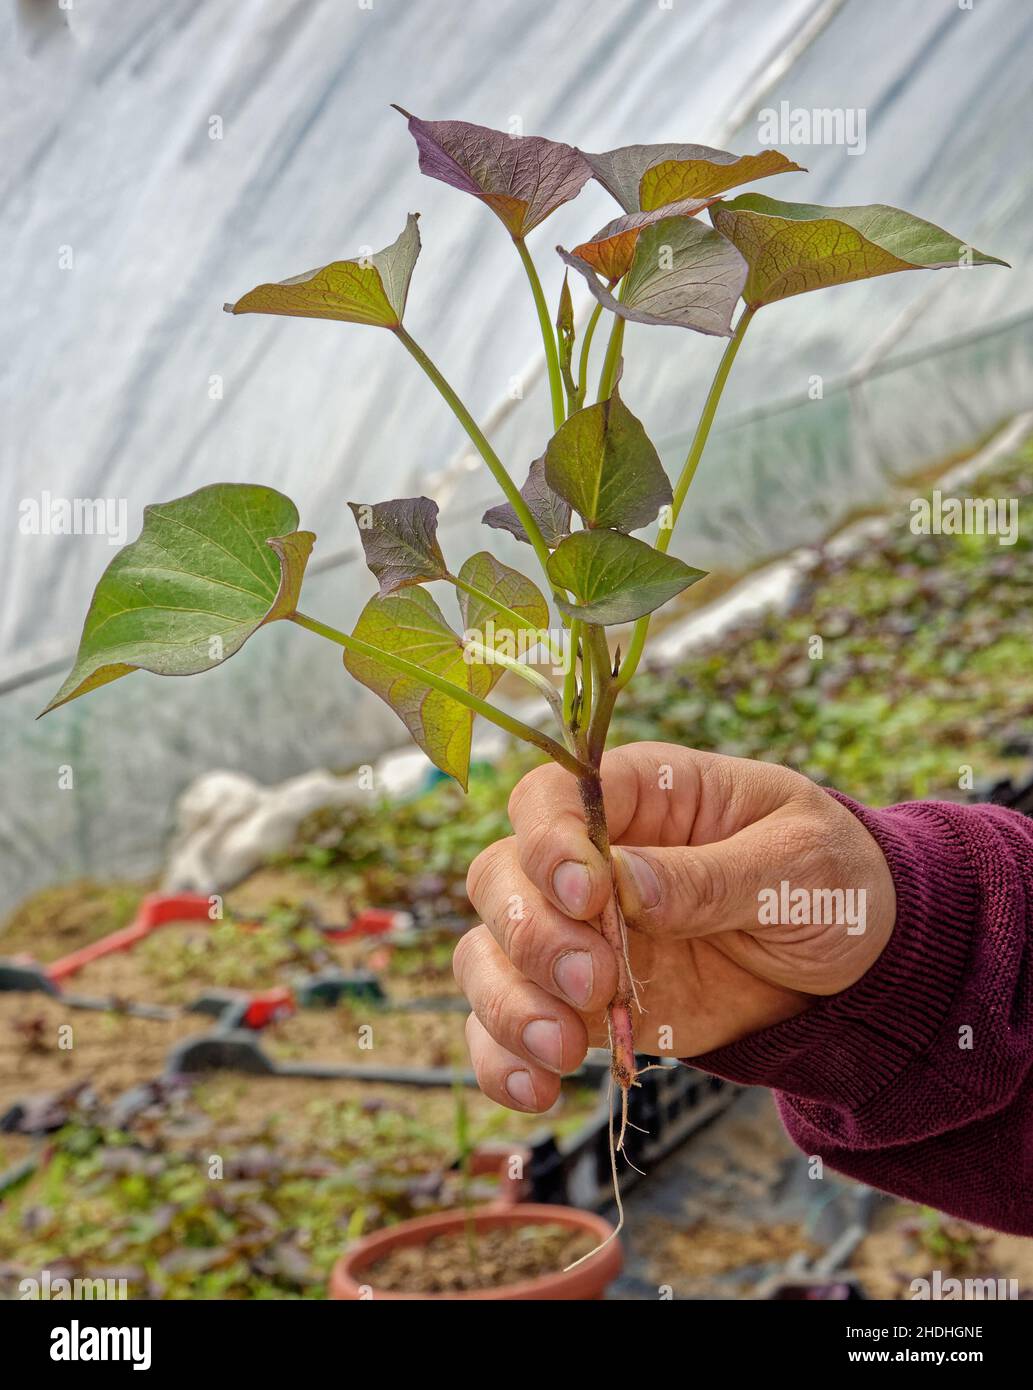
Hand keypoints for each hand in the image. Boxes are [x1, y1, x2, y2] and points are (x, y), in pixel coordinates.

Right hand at [454, 742, 895, 1111]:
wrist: (857, 964)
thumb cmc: (830, 879)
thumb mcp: (797, 863)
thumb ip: (710, 874)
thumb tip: (624, 884)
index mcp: (640, 797)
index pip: (549, 798)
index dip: (547, 840)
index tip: (589, 894)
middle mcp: (588, 861)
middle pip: (500, 877)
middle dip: (533, 934)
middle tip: (597, 980)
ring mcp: (578, 934)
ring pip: (488, 953)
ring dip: (507, 1003)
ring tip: (564, 1048)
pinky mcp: (581, 1004)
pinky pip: (507, 1028)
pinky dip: (503, 1061)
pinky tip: (539, 1091)